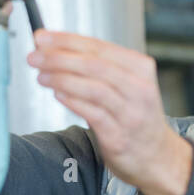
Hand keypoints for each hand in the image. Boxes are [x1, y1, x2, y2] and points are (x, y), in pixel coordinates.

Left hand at [27, 30, 192, 194]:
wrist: (158, 156)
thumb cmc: (137, 117)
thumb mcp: (129, 84)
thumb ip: (99, 68)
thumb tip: (56, 50)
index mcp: (140, 69)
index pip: (99, 47)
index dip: (66, 40)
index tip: (42, 37)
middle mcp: (139, 89)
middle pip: (94, 65)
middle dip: (59, 58)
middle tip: (35, 56)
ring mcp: (130, 114)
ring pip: (93, 88)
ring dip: (62, 78)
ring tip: (41, 75)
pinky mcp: (119, 136)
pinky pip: (92, 114)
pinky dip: (72, 101)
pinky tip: (57, 93)